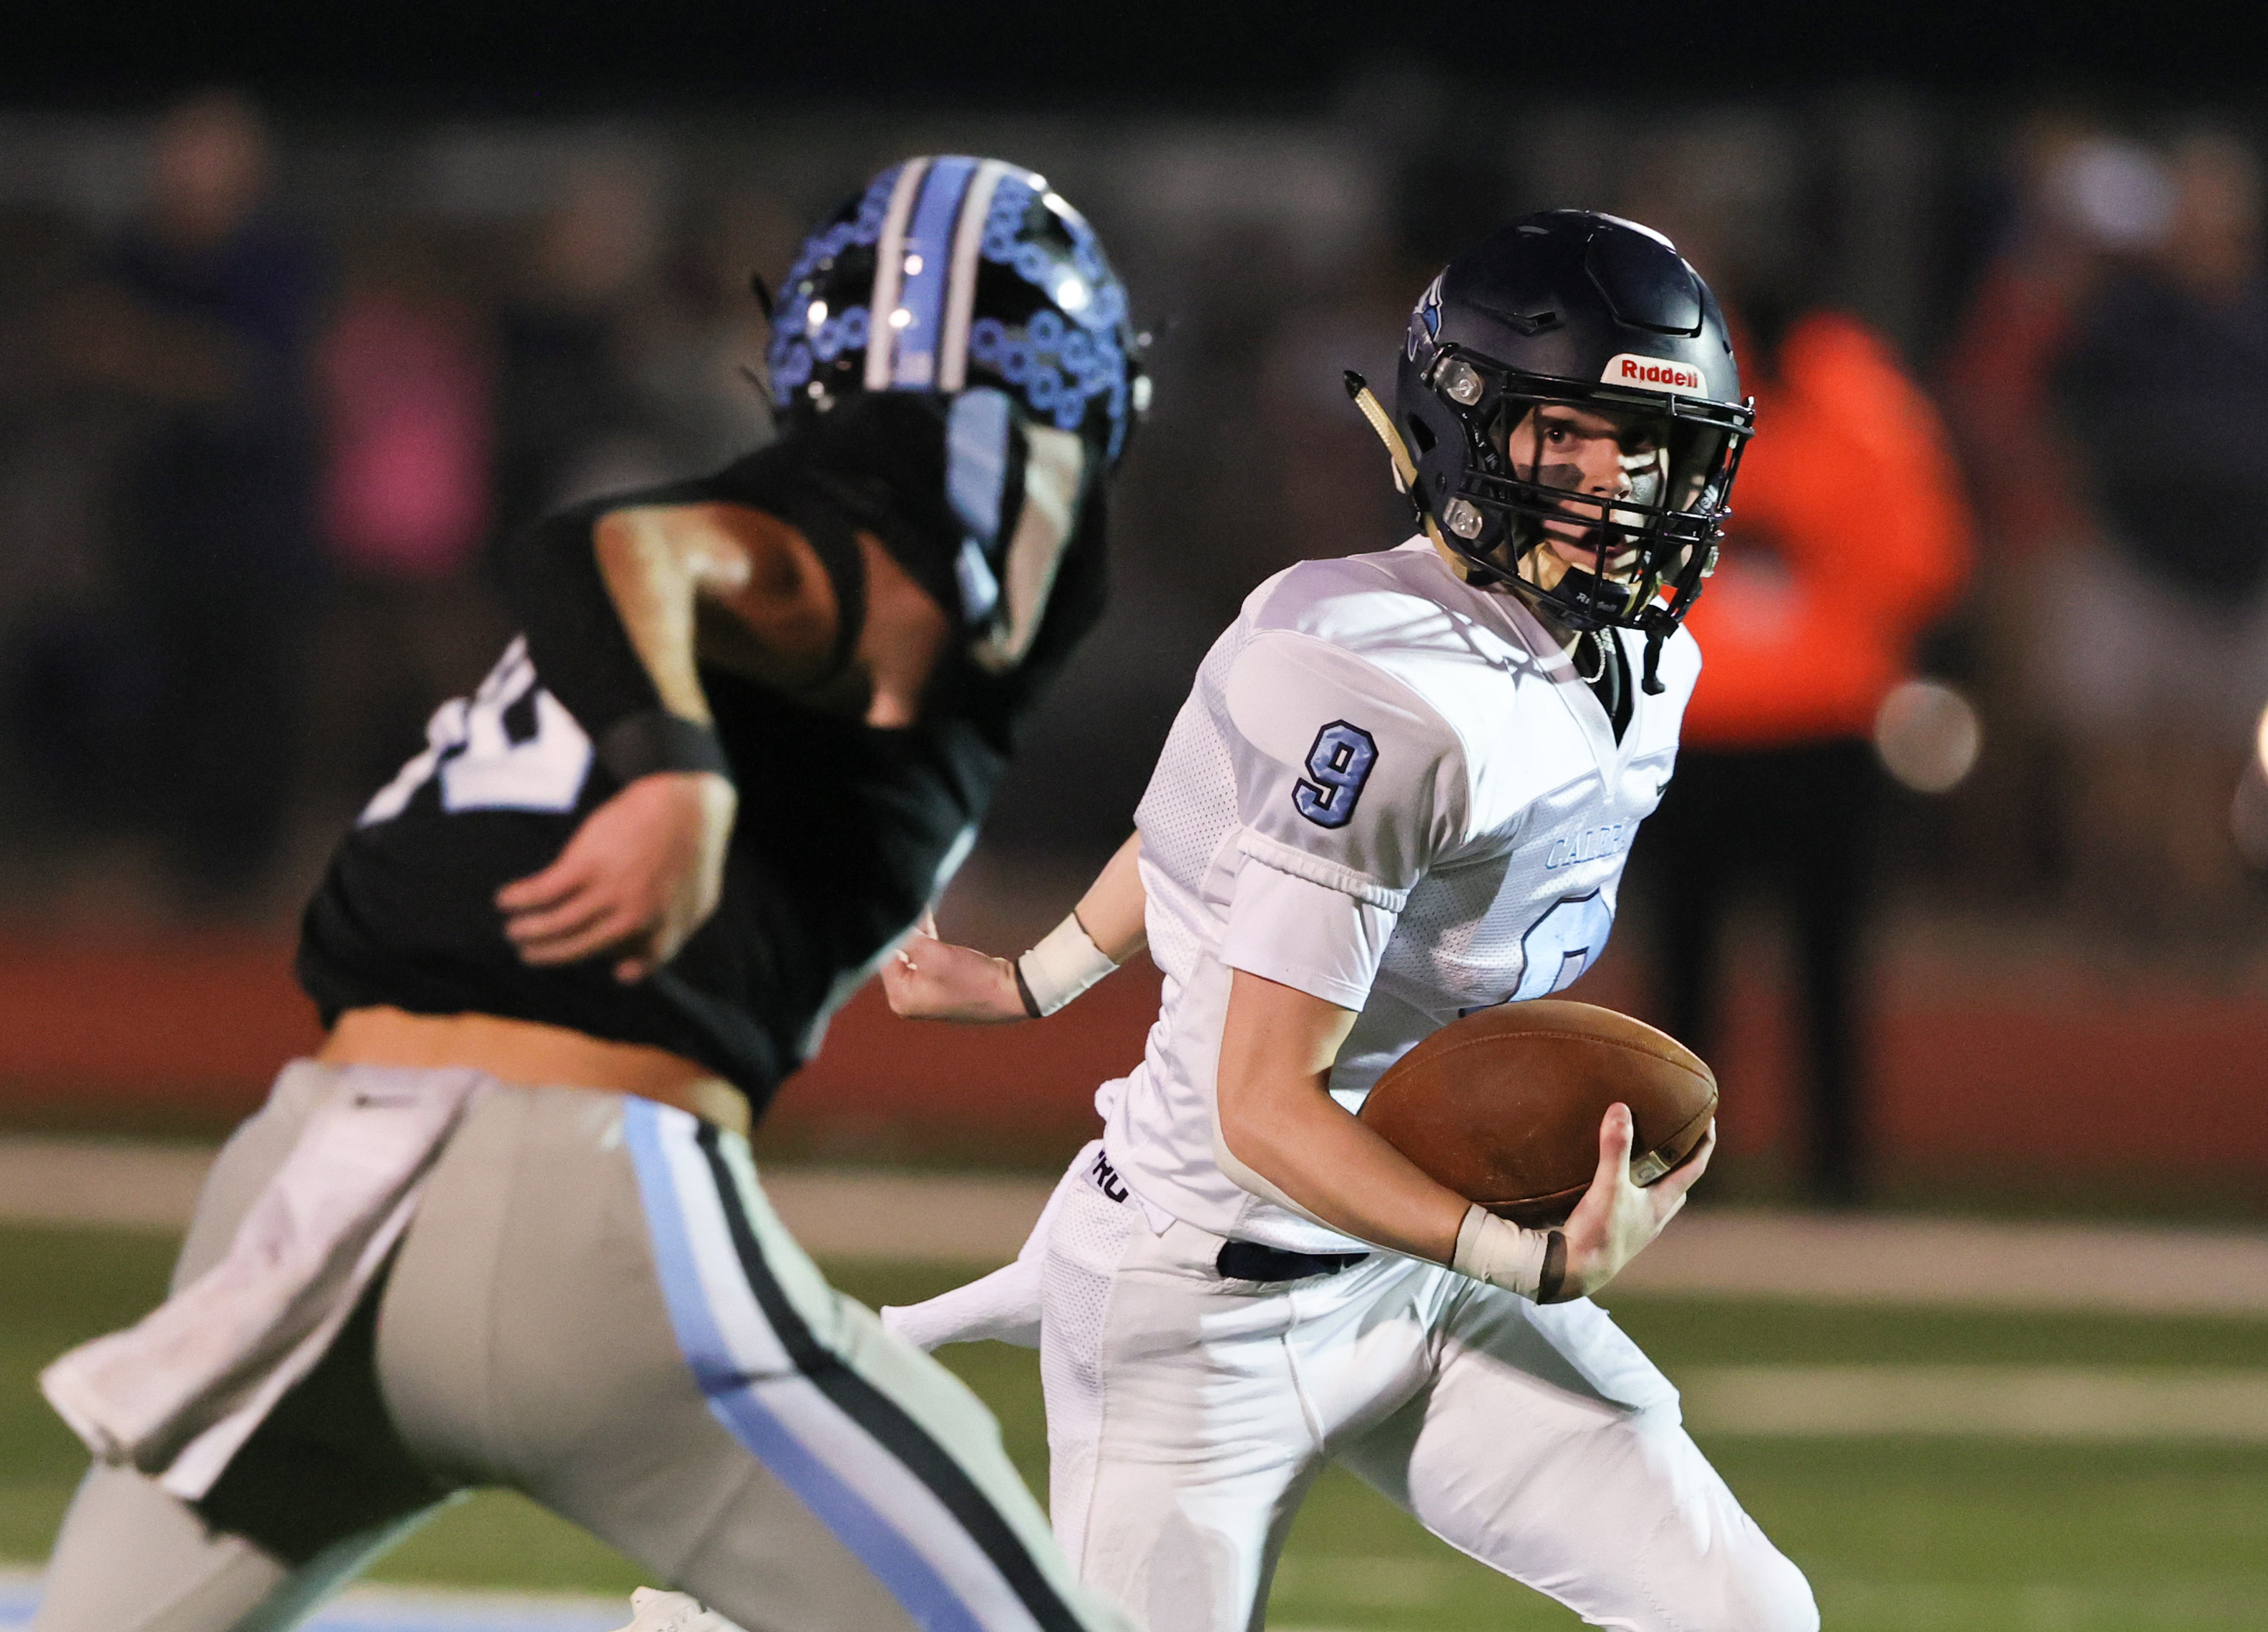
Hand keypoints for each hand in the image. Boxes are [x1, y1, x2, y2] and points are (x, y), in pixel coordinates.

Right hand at [496, 771, 736, 982]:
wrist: (687, 806)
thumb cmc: (694, 849)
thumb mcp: (701, 897)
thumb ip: (676, 931)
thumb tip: (634, 964)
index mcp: (666, 928)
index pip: (646, 960)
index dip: (632, 969)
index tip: (617, 972)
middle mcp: (633, 916)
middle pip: (580, 946)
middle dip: (548, 953)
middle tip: (527, 953)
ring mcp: (608, 890)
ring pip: (556, 923)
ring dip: (528, 930)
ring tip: (512, 930)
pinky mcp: (587, 863)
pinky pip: (544, 890)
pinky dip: (520, 898)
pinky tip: (506, 898)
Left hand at [879, 913, 1026, 1022]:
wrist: (1011, 993)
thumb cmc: (974, 980)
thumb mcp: (935, 956)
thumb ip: (907, 937)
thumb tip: (892, 920)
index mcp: (900, 998)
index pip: (882, 955)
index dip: (890, 930)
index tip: (895, 907)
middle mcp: (907, 999)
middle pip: (895, 955)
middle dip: (903, 930)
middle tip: (908, 906)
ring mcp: (924, 994)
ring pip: (910, 954)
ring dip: (915, 933)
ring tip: (919, 910)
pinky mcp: (938, 986)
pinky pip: (924, 958)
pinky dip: (926, 942)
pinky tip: (927, 923)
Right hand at [1553, 1104, 1714, 1300]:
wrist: (1575, 1272)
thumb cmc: (1600, 1233)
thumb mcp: (1609, 1187)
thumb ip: (1615, 1149)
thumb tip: (1621, 1109)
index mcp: (1662, 1204)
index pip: (1694, 1169)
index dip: (1704, 1145)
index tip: (1709, 1121)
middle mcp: (1654, 1216)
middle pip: (1678, 1184)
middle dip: (1681, 1160)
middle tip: (1677, 1136)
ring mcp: (1637, 1226)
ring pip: (1656, 1196)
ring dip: (1656, 1176)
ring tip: (1644, 1155)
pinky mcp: (1618, 1231)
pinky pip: (1633, 1204)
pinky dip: (1632, 1188)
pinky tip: (1614, 1182)